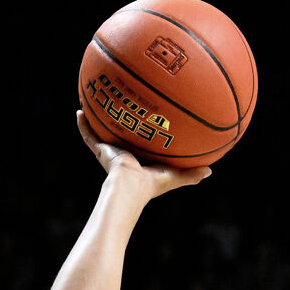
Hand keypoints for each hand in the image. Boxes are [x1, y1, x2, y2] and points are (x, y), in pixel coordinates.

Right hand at [78, 111, 211, 198]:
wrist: (131, 186)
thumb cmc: (152, 184)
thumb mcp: (174, 175)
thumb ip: (191, 174)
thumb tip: (210, 171)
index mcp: (139, 159)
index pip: (140, 144)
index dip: (141, 134)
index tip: (142, 122)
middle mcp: (124, 154)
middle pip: (121, 134)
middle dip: (120, 123)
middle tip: (120, 106)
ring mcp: (110, 151)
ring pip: (102, 132)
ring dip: (98, 119)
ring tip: (95, 102)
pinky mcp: (101, 150)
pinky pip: (89, 135)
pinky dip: (83, 125)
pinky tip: (79, 111)